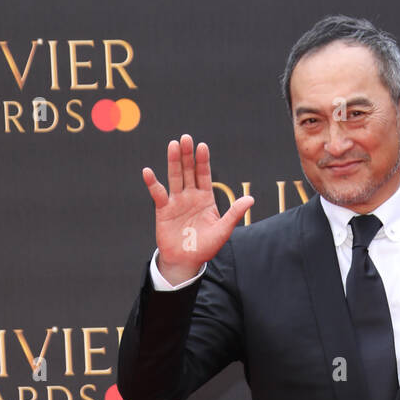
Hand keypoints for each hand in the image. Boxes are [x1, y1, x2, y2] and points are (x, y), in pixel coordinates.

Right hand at [141, 135, 253, 283]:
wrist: (186, 261)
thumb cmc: (205, 247)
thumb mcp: (223, 230)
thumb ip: (234, 213)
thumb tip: (251, 199)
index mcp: (205, 198)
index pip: (204, 175)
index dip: (203, 161)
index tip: (202, 146)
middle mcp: (190, 195)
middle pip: (188, 171)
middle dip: (187, 155)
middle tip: (186, 138)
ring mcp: (176, 201)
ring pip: (175, 177)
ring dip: (173, 161)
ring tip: (173, 145)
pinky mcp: (163, 209)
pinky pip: (158, 193)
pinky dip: (152, 183)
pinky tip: (148, 172)